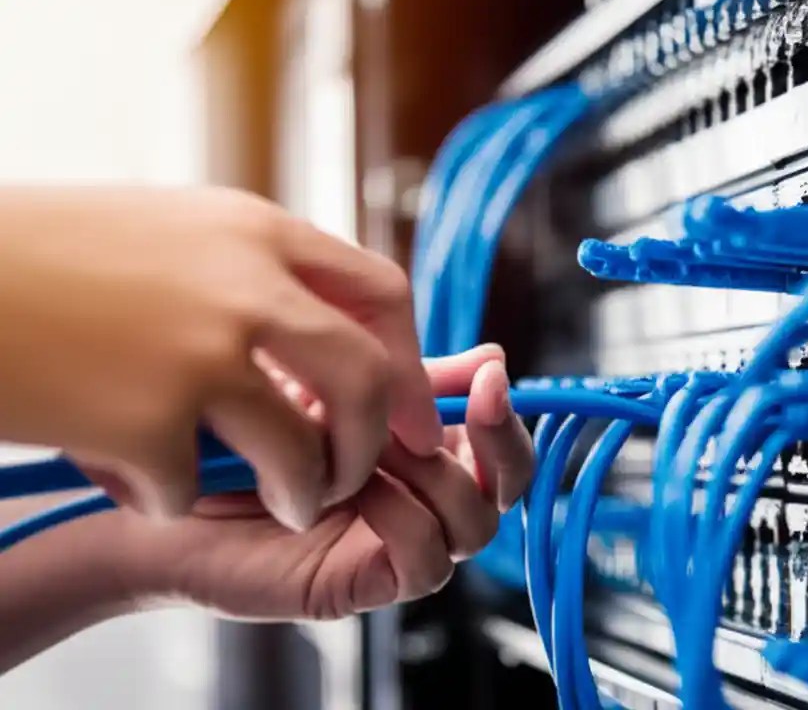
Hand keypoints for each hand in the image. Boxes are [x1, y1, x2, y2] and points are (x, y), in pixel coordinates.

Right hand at [0, 186, 440, 529]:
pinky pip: (186, 489)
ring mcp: (199, 352)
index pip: (383, 294)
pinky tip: (132, 482)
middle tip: (350, 477)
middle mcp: (246, 287)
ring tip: (278, 505)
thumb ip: (254, 276)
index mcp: (256, 232)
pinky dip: (166, 500)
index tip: (410, 412)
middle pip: (367, 380)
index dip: (409, 363)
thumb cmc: (46, 255)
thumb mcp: (172, 234)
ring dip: (299, 492)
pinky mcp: (144, 417)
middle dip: (372, 443)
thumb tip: (329, 343)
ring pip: (302, 453)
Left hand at [111, 346, 532, 619]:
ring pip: (475, 525)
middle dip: (496, 443)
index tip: (488, 376)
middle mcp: (420, 498)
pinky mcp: (369, 581)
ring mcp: (398, 541)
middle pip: (506, 486)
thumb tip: (493, 354)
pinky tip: (357, 493)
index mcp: (422, 450)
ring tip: (377, 450)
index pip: (501, 442)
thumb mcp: (335, 384)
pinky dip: (403, 521)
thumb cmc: (243, 429)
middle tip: (469, 406)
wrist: (171, 484)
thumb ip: (409, 374)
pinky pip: (427, 560)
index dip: (506, 413)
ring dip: (437, 479)